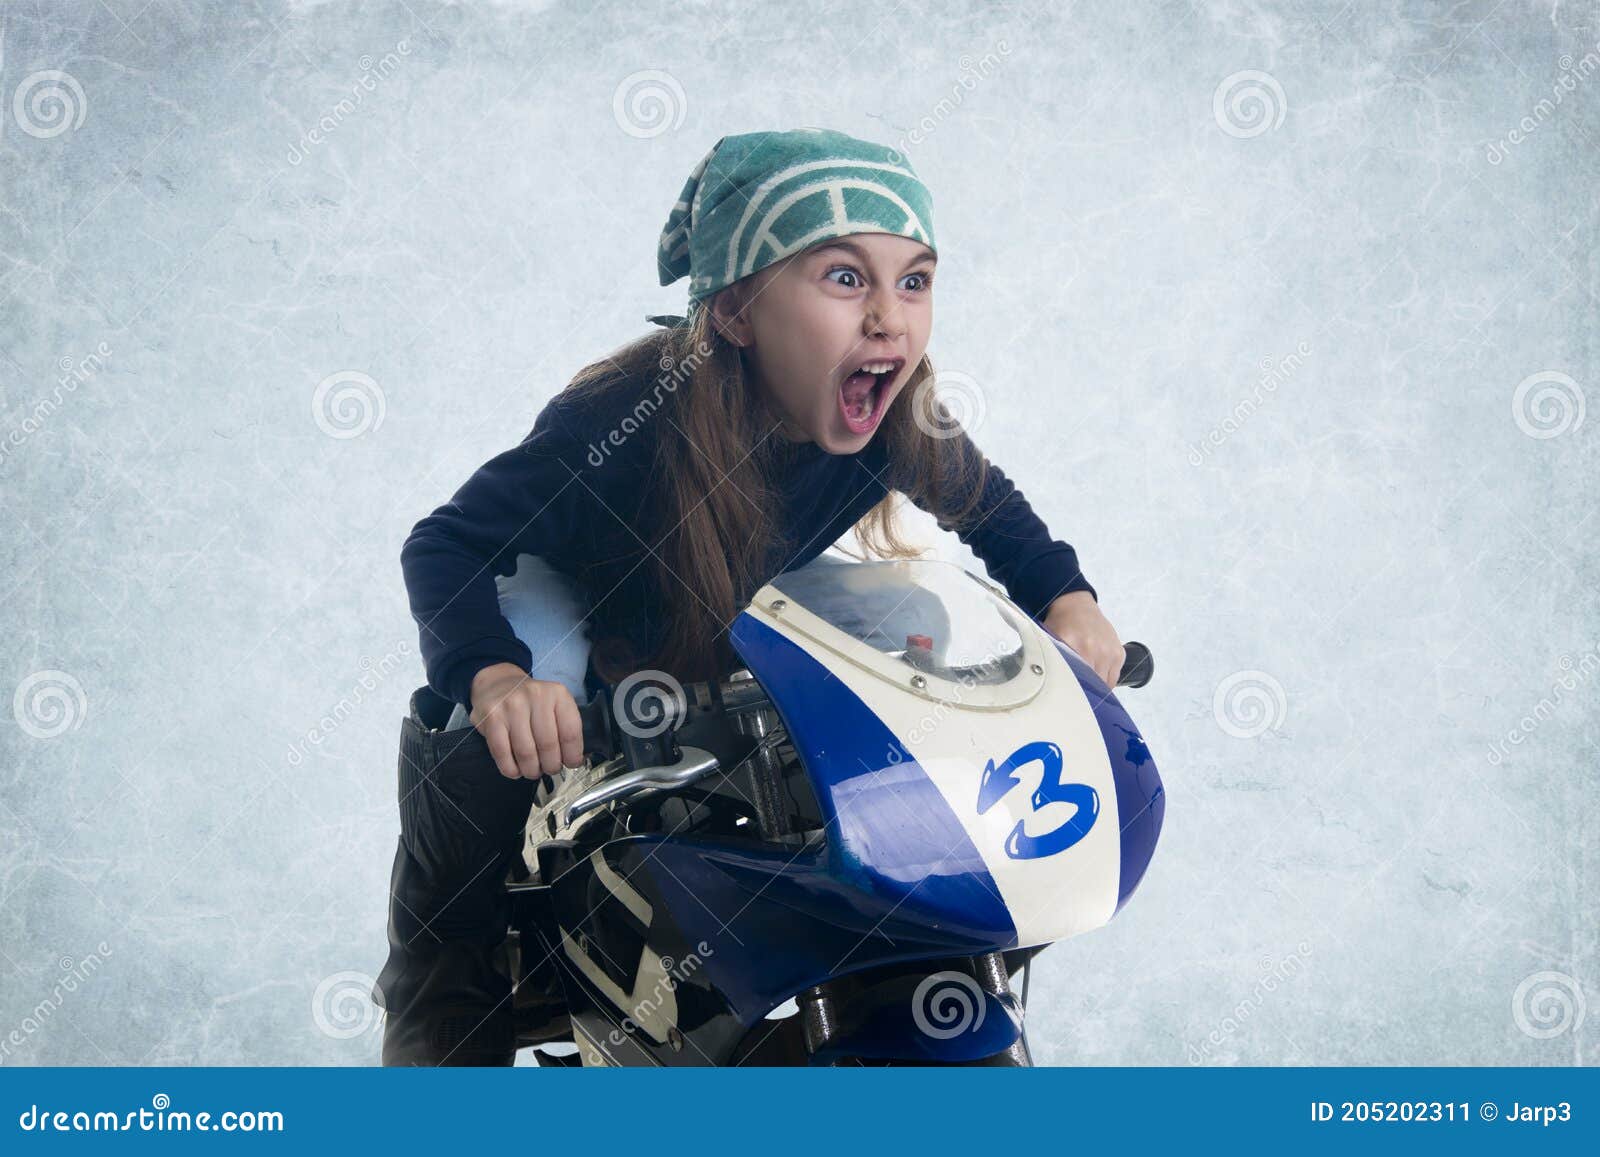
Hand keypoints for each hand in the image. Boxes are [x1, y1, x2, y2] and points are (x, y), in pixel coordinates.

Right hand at [468, 662, 585, 779]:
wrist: (498, 684)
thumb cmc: (531, 701)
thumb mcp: (554, 704)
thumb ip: (565, 728)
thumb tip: (574, 760)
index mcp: (557, 694)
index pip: (570, 732)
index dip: (572, 755)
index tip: (571, 764)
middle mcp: (535, 696)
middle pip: (548, 745)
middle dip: (551, 765)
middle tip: (550, 769)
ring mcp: (511, 706)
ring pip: (526, 753)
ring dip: (531, 770)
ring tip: (533, 770)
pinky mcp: (491, 718)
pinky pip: (502, 754)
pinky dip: (511, 769)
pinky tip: (516, 769)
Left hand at [1041, 591, 1124, 688]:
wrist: (1077, 606)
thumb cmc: (1062, 625)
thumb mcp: (1049, 640)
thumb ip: (1050, 661)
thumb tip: (1046, 686)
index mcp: (1072, 645)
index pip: (1074, 681)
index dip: (1071, 694)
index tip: (1068, 700)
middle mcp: (1092, 648)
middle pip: (1090, 685)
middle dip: (1083, 692)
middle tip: (1075, 694)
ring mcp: (1108, 651)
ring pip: (1104, 685)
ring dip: (1095, 687)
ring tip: (1085, 683)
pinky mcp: (1119, 653)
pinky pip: (1114, 678)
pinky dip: (1106, 681)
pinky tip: (1096, 676)